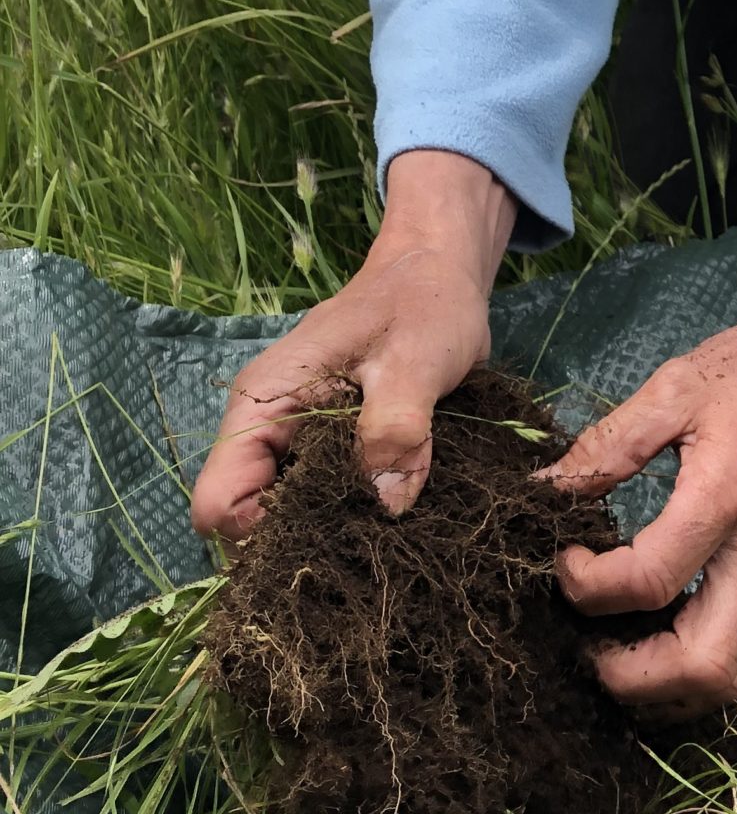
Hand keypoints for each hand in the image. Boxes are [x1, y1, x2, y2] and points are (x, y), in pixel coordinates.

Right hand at [188, 152, 513, 542]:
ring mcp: (296, 435)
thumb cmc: (424, 304)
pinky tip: (394, 510)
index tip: (328, 537)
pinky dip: (352, 507)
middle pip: (249, 515)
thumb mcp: (416, 360)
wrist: (440, 271)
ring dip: (331, 526)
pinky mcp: (327, 442)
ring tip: (385, 531)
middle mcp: (268, 425)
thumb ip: (395, 427)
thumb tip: (386, 501)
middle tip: (368, 542)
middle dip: (301, 538)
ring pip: (288, 508)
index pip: (219, 502)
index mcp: (264, 402)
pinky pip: (322, 491)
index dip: (260, 533)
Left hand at [542, 225, 736, 719]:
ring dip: (667, 682)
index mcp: (728, 496)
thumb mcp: (676, 386)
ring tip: (618, 646)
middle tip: (588, 641)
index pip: (651, 581)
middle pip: (706, 666)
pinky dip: (694, 659)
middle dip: (634, 676)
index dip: (589, 586)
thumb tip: (548, 490)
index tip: (564, 557)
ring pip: (733, 674)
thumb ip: (609, 443)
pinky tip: (657, 626)